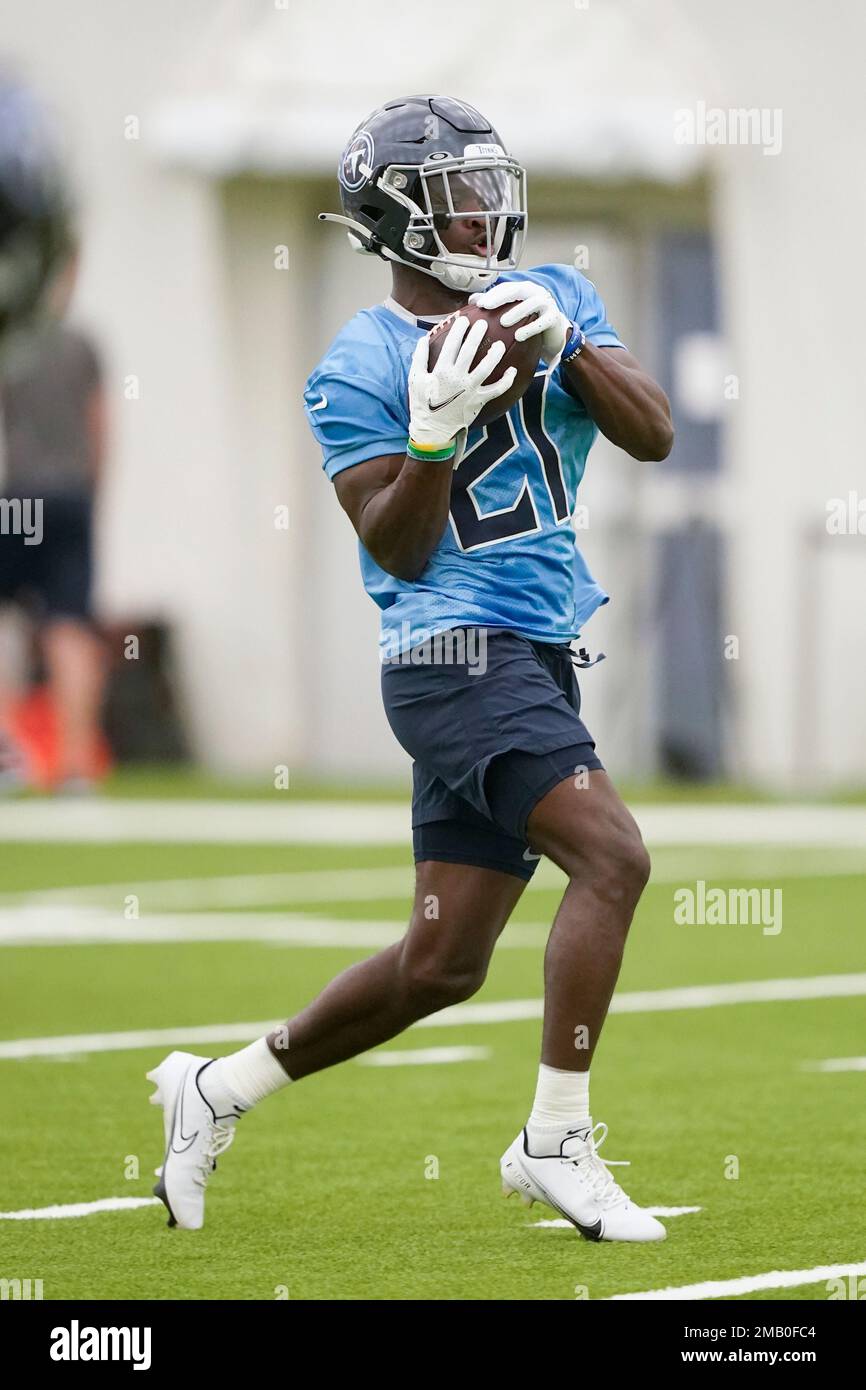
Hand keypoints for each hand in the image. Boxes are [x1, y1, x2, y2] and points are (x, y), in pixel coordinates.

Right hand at [408, 315, 516, 447]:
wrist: (433, 430)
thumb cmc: (422, 404)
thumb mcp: (415, 379)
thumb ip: (419, 358)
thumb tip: (423, 338)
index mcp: (441, 371)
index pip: (452, 344)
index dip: (458, 330)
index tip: (463, 319)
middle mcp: (457, 378)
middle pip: (470, 351)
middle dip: (477, 334)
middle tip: (483, 324)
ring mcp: (470, 390)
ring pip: (486, 368)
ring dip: (494, 354)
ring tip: (500, 344)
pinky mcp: (479, 401)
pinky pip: (496, 390)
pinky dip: (506, 381)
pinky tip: (513, 371)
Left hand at [470, 281, 570, 364]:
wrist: (553, 336)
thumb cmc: (529, 323)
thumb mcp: (512, 313)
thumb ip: (495, 305)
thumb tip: (473, 301)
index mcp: (524, 289)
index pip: (506, 287)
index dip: (492, 294)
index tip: (478, 304)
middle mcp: (536, 292)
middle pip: (517, 290)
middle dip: (500, 297)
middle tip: (486, 306)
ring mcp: (547, 303)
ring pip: (532, 303)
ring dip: (517, 312)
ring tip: (503, 322)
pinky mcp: (554, 317)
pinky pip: (543, 322)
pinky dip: (531, 328)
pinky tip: (519, 336)